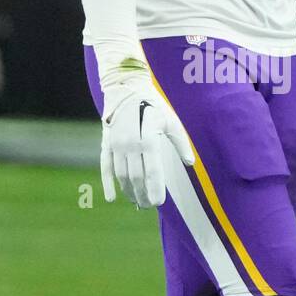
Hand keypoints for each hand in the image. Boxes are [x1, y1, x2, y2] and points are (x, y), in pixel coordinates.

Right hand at [100, 71, 194, 207]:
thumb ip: (180, 143)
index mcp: (149, 140)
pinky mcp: (106, 143)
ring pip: (121, 175)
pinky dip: (108, 184)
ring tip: (137, 202)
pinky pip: (106, 167)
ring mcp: (116, 144)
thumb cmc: (153, 106)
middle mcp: (130, 144)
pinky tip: (112, 198)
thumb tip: (190, 163)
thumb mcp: (171, 121)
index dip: (155, 189)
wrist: (126, 89)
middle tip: (148, 206)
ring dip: (129, 191)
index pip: (152, 171)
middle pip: (136, 177)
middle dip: (143, 194)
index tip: (158, 203)